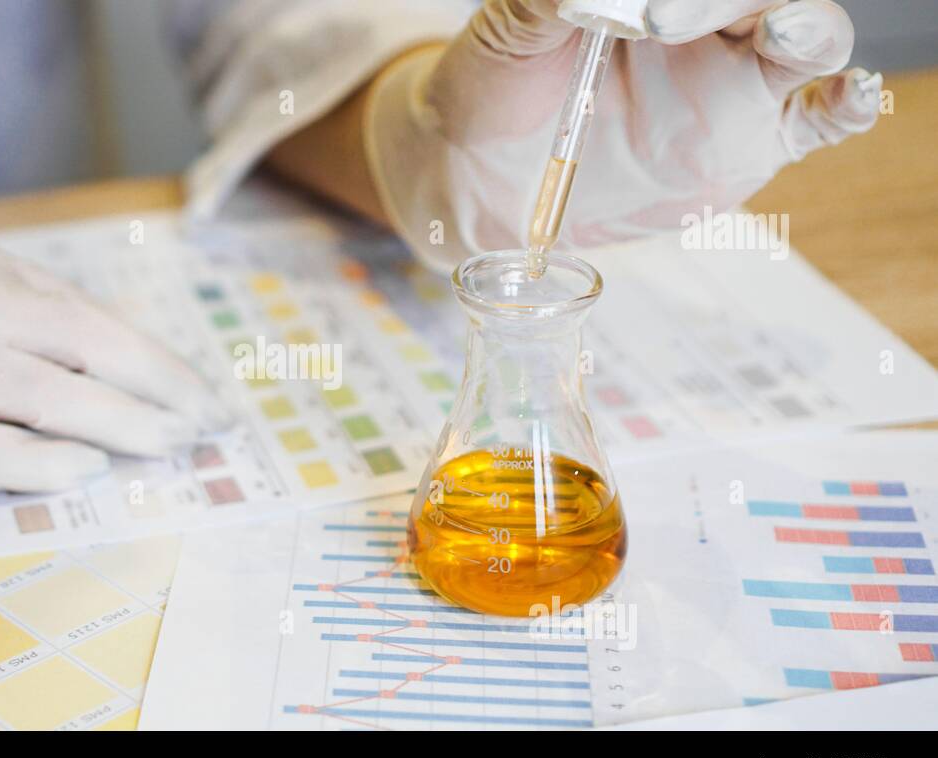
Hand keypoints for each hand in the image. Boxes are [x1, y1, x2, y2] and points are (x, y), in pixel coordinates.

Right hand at [0, 223, 230, 490]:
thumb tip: (98, 361)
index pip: (84, 310)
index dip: (151, 355)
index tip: (196, 386)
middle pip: (89, 347)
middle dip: (162, 389)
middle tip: (210, 421)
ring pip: (56, 398)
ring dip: (125, 427)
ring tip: (170, 447)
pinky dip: (50, 463)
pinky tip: (88, 470)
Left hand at [363, 0, 881, 269]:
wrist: (476, 174)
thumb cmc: (493, 85)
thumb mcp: (509, 29)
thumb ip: (549, 0)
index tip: (640, 11)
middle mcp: (707, 28)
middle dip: (737, 0)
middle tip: (666, 23)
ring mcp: (734, 84)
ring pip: (810, 39)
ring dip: (808, 30)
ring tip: (780, 37)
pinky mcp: (746, 146)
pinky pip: (816, 121)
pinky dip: (846, 105)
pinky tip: (847, 97)